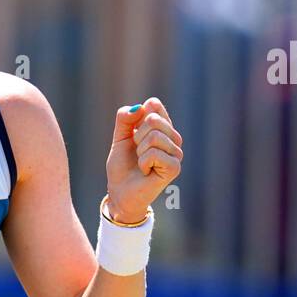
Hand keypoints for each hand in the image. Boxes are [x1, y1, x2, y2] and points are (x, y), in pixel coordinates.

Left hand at [105, 97, 183, 223]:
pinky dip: (143, 162)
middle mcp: (173, 138)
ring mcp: (176, 153)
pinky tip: (146, 171)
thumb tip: (140, 107)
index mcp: (163, 128)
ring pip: (154, 136)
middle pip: (153, 119)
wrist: (120, 191)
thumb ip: (124, 119)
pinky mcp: (175, 167)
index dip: (137, 118)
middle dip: (137, 137)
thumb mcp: (119, 137)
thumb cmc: (122, 165)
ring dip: (140, 151)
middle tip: (137, 152)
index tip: (133, 135)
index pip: (154, 105)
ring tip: (142, 162)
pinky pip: (155, 153)